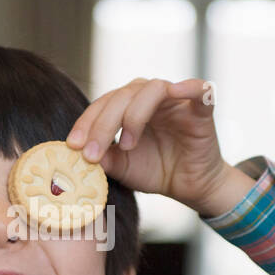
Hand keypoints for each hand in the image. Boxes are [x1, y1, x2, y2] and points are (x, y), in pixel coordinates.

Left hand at [65, 78, 239, 213]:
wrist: (190, 187)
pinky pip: (199, 90)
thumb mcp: (122, 167)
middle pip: (122, 95)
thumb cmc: (156, 171)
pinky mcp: (201, 110)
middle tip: (91, 153)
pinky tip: (177, 90)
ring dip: (134, 115)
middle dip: (102, 124)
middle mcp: (150, 98)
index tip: (73, 146)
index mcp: (129, 106)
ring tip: (127, 145)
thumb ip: (104, 158)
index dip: (86, 123)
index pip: (103, 104)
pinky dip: (190, 87)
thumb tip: (79, 153)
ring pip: (152, 89)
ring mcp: (176, 101)